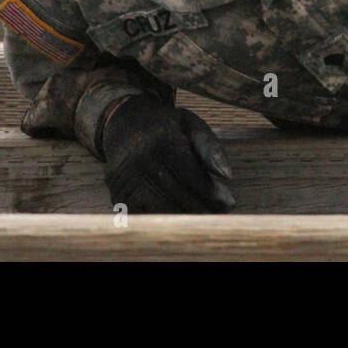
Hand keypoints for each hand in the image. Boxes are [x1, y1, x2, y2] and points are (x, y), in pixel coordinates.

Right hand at [101, 92, 235, 213]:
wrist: (124, 124)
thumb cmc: (167, 126)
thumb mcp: (191, 125)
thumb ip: (210, 147)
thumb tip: (228, 176)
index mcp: (161, 140)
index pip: (191, 174)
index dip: (211, 193)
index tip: (229, 204)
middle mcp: (140, 161)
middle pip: (177, 196)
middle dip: (202, 210)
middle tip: (221, 218)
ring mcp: (125, 180)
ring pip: (161, 211)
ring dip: (185, 221)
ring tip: (205, 222)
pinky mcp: (118, 196)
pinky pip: (145, 217)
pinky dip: (164, 223)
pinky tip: (181, 222)